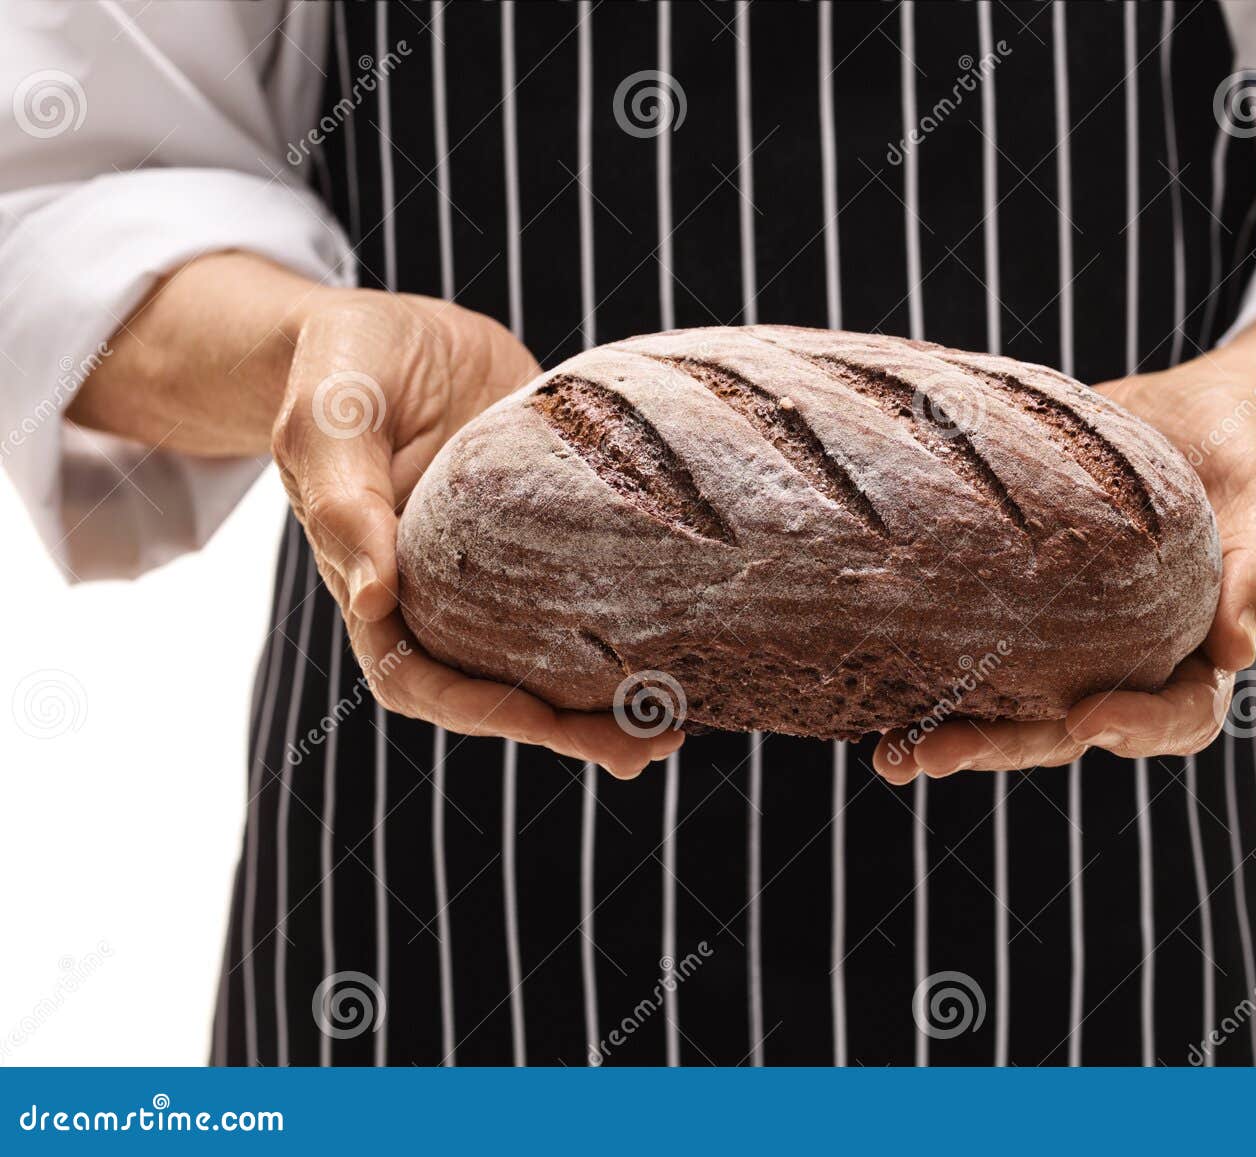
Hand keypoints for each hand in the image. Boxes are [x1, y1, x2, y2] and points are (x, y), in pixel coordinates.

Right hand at [271, 290, 682, 777]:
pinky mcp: (551, 536)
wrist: (400, 326)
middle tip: (649, 747)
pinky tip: (688, 640)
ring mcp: (501, 572)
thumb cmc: (342, 364)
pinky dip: (633, 628)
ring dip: (611, 698)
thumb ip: (343, 497)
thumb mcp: (329, 417)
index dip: (487, 713)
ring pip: (552, 658)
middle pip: (500, 692)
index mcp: (380, 586)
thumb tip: (374, 596)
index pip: (424, 681)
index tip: (552, 724)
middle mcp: (443, 596)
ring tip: (678, 723)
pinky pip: (590, 595)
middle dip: (570, 730)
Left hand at [873, 353, 1255, 782]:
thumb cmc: (1244, 456)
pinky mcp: (1023, 611)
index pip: (1179, 715)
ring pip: (1015, 709)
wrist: (1193, 418)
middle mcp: (1128, 664)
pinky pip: (979, 653)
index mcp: (1197, 655)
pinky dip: (929, 674)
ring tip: (887, 752)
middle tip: (932, 754)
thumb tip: (1239, 644)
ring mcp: (1071, 646)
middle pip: (1069, 731)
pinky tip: (874, 690)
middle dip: (1003, 747)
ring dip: (954, 732)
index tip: (1088, 719)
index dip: (1137, 727)